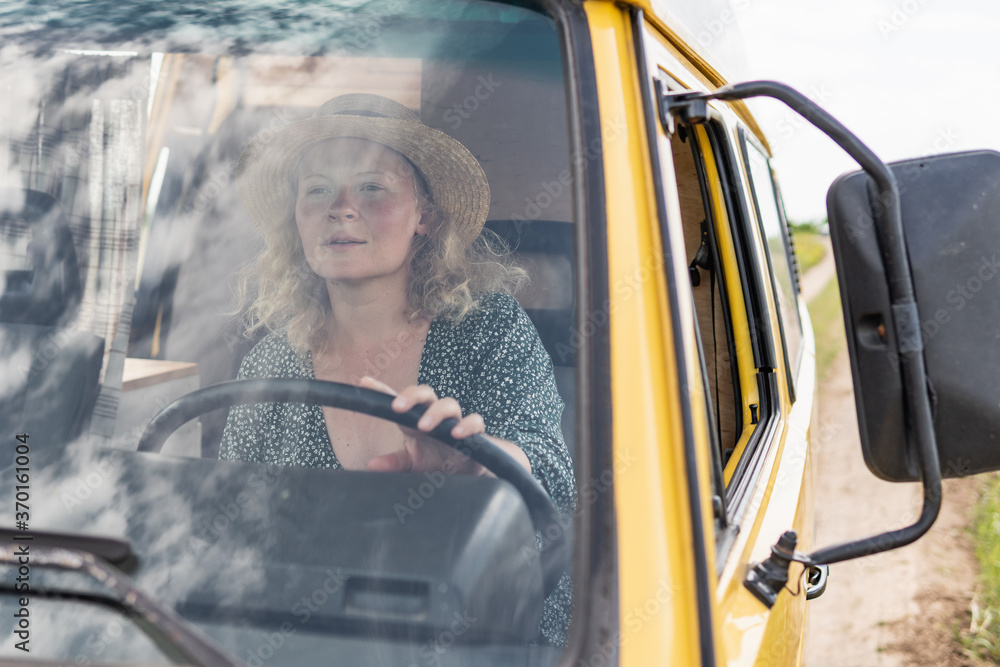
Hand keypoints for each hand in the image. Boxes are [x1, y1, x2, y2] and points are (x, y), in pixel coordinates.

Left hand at [358, 376, 489, 475]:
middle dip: (411, 396)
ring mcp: (455, 422)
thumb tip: (372, 465)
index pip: (400, 401)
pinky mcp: (474, 433)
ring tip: (424, 426)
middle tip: (397, 407)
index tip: (365, 382)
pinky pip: (475, 421)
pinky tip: (456, 434)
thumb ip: (394, 462)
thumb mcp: (412, 463)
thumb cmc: (437, 460)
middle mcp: (435, 415)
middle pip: (425, 393)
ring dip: (436, 413)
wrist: (466, 472)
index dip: (383, 390)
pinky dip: (466, 425)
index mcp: (416, 419)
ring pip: (448, 404)